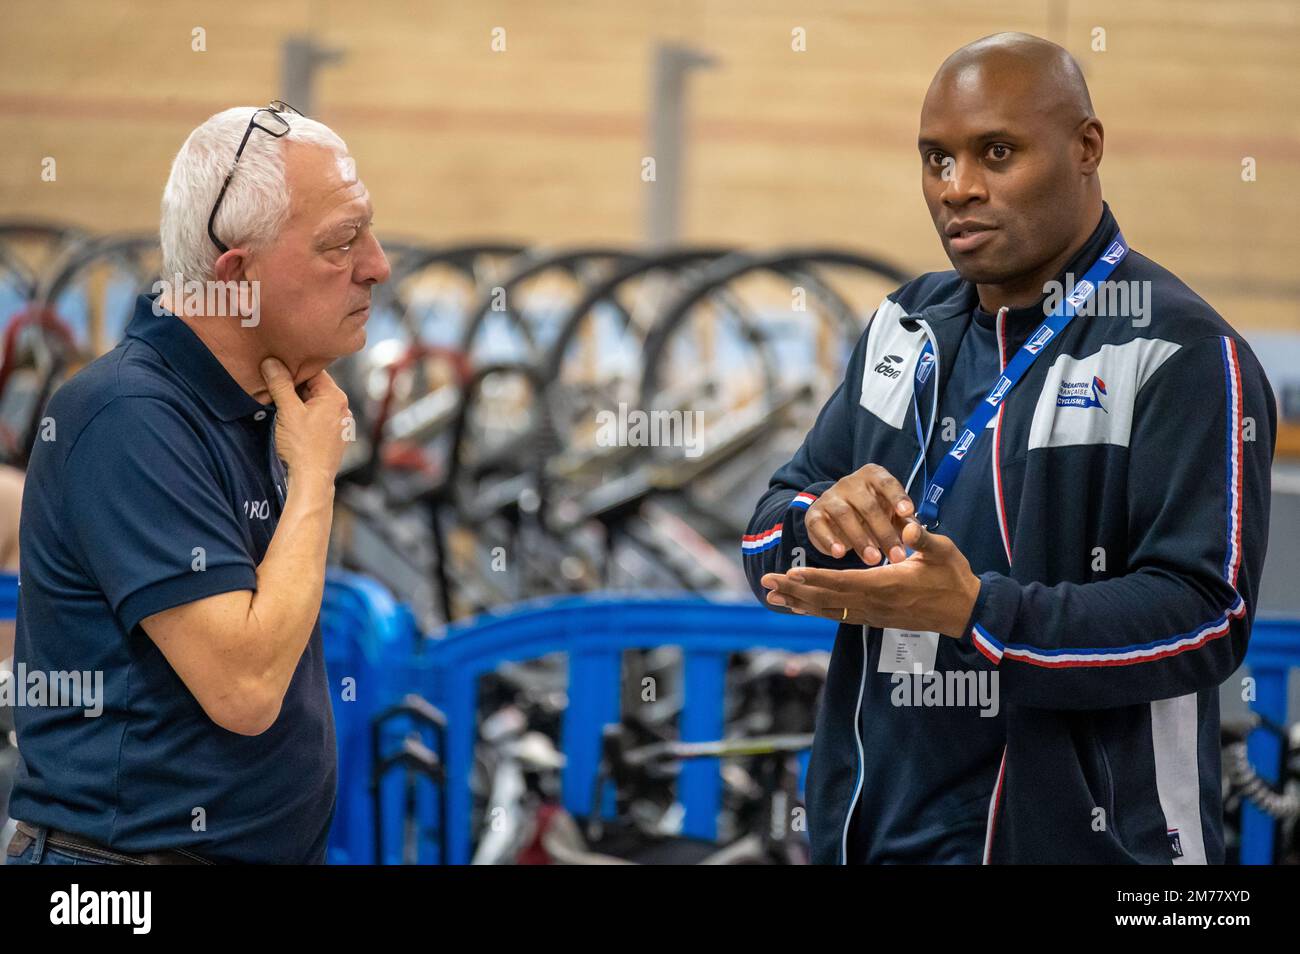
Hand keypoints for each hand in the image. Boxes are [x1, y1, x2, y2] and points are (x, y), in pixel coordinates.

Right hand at [259, 357, 350, 482]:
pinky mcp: (334, 435)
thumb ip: (280, 384)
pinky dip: (305, 415)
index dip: (293, 368)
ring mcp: (340, 422)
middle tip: (274, 388)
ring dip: (298, 402)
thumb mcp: (287, 411)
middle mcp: (342, 407)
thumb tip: (271, 362)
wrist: (312, 479)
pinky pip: (318, 416)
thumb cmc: (303, 447)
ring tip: (281, 406)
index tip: (276, 369)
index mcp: (335, 396)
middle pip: (314, 386)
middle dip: (294, 387)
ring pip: (315, 402)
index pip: (314, 371)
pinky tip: (291, 422)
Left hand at [760, 519, 981, 636]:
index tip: (791, 573)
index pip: (844, 582)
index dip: (816, 578)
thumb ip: (925, 539)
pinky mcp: (874, 618)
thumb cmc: (953, 578)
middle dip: (795, 590)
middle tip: (767, 582)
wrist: (966, 612)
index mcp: (887, 585)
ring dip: (799, 602)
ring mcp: (873, 614)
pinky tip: (799, 607)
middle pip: (827, 599)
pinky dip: (816, 610)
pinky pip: (838, 615)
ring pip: (829, 610)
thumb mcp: (944, 552)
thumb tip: (910, 526)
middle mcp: (875, 603)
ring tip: (773, 595)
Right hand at [805, 463, 915, 563]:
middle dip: (884, 532)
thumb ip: (905, 522)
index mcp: (872, 476)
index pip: (886, 483)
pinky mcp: (813, 514)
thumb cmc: (873, 515)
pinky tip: (840, 554)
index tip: (907, 512)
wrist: (836, 518)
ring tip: (873, 560)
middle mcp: (850, 482)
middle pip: (868, 505)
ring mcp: (830, 497)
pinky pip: (819, 525)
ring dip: (860, 539)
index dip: (897, 497)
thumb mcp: (891, 515)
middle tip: (898, 556)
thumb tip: (916, 533)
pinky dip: (829, 540)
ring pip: (844, 515)